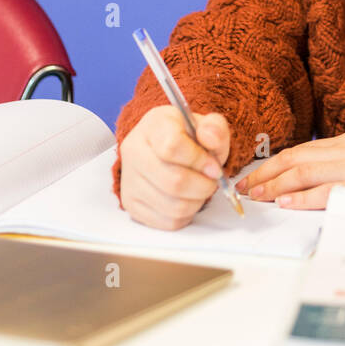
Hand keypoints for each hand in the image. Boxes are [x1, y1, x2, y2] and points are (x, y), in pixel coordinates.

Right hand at [119, 106, 230, 229]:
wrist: (163, 146)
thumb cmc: (186, 137)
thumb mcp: (206, 124)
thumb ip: (214, 128)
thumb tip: (210, 138)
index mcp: (153, 126)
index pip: (172, 147)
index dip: (199, 160)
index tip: (214, 165)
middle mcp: (134, 151)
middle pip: (174, 182)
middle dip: (203, 185)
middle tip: (212, 180)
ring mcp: (129, 180)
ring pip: (173, 206)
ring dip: (197, 201)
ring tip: (200, 188)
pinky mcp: (131, 204)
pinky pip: (168, 221)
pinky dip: (186, 214)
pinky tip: (187, 199)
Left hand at [234, 129, 344, 208]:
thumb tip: (322, 170)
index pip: (301, 150)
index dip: (275, 163)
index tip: (256, 173)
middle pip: (296, 160)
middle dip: (266, 173)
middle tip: (243, 186)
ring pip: (305, 174)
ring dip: (276, 185)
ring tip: (255, 195)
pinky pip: (329, 192)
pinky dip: (304, 197)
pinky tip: (287, 203)